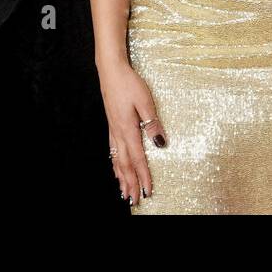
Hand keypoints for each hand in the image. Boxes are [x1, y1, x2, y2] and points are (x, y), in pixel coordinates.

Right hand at [100, 61, 166, 207]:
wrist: (111, 71)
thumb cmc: (129, 83)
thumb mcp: (145, 101)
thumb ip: (152, 123)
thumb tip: (160, 144)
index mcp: (128, 129)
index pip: (138, 158)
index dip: (143, 176)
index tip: (148, 190)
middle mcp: (118, 133)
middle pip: (125, 164)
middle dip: (130, 183)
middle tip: (134, 201)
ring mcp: (113, 130)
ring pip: (117, 160)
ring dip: (121, 177)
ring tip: (124, 192)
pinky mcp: (111, 125)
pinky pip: (113, 151)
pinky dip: (115, 164)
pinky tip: (116, 169)